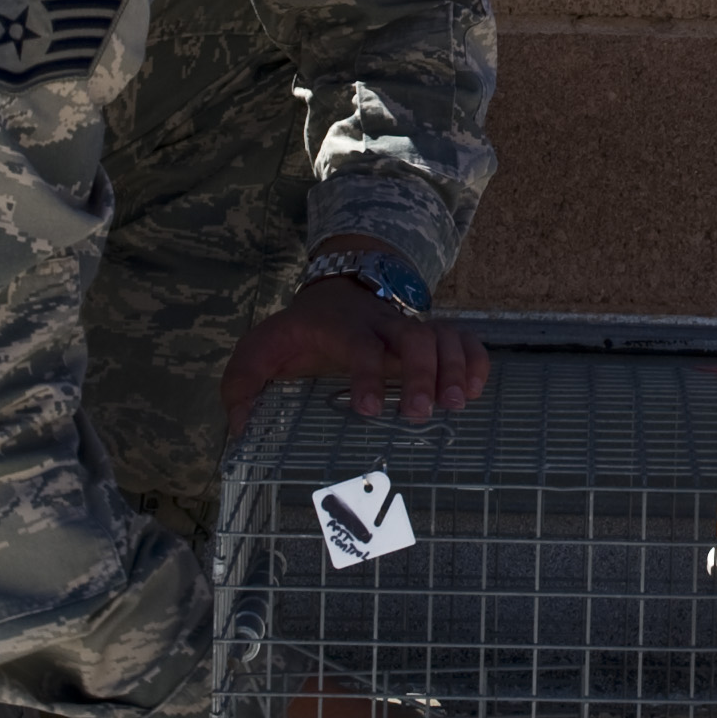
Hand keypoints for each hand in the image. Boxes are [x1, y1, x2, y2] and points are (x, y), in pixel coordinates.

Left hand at [222, 270, 491, 436]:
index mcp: (342, 329)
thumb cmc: (302, 331)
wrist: (338, 289)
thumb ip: (245, 382)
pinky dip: (477, 361)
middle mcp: (383, 325)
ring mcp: (411, 326)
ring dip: (455, 368)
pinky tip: (476, 391)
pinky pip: (465, 339)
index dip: (367, 374)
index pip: (358, 346)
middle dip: (421, 374)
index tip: (369, 410)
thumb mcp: (264, 347)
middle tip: (420, 414)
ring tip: (456, 406)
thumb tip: (240, 428)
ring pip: (443, 336)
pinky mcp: (433, 333)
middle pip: (414, 337)